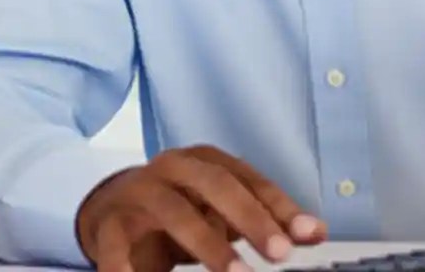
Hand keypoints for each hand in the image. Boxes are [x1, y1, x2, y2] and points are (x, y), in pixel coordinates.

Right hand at [76, 145, 326, 271]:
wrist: (111, 210)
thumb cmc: (177, 209)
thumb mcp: (222, 212)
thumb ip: (265, 221)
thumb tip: (315, 232)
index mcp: (201, 162)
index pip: (246, 178)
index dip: (278, 205)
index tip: (308, 234)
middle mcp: (170, 169)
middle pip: (213, 184)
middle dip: (249, 217)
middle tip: (279, 253)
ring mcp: (138, 193)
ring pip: (172, 210)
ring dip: (207, 243)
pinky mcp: (109, 222)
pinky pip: (117, 243)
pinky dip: (126, 264)